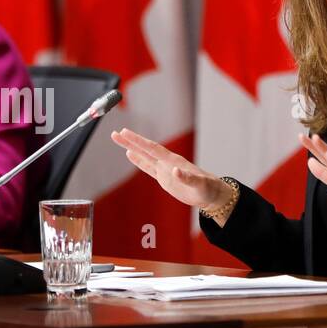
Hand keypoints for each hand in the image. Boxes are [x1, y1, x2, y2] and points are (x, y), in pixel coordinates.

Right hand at [111, 127, 229, 210]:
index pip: (152, 148)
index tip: (126, 133)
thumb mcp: (198, 184)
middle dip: (130, 141)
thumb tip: (175, 171)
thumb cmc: (207, 188)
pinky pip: (148, 167)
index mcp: (173, 161)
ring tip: (119, 139)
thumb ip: (187, 178)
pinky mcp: (164, 178)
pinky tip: (130, 154)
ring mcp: (164, 169)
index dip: (138, 141)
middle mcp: (167, 162)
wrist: (211, 194)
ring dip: (131, 148)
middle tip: (115, 133)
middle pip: (145, 149)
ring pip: (144, 156)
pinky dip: (138, 160)